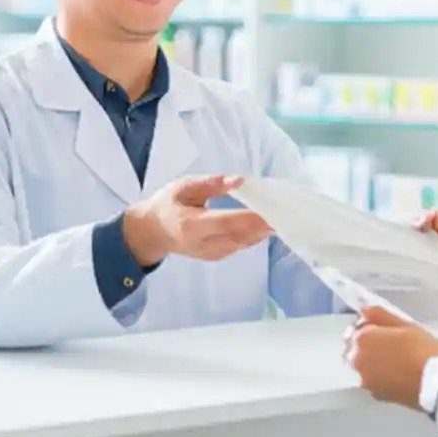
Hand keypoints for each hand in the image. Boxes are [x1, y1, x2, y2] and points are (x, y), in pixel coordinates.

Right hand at [123, 175, 270, 266]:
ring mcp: (210, 253)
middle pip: (241, 236)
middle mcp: (203, 244)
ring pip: (243, 243)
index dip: (253, 218)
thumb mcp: (183, 187)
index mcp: (192, 225)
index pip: (228, 222)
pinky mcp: (215, 256)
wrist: (151, 233)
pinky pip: (239, 246)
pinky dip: (254, 236)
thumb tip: (238, 180)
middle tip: (286, 212)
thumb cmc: (167, 205)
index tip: (272, 209)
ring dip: (262, 232)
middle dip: (264, 225)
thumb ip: (210, 184)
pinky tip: (265, 225)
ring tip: (281, 217)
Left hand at [344, 306, 437, 409]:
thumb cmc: (423, 349)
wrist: (437, 384)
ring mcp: (364, 380)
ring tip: (395, 360)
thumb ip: (380, 315)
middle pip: (355, 348)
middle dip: (368, 344)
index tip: (387, 329)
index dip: (372, 327)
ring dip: (372, 360)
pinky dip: (379, 375)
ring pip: (363, 365)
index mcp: (362, 339)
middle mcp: (357, 360)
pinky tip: (397, 374)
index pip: (357, 328)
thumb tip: (365, 311)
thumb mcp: (405, 324)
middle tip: (391, 344)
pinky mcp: (375, 395)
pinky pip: (372, 379)